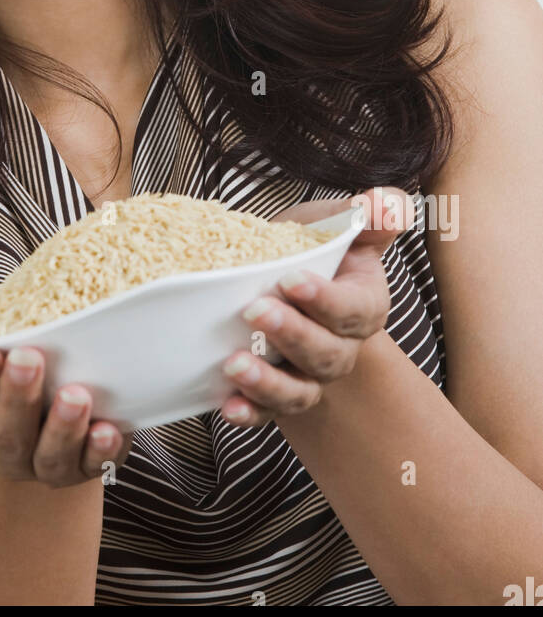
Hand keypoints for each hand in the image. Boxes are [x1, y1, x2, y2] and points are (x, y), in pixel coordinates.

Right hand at [0, 302, 133, 486]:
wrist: (35, 380)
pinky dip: (102, 452)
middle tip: (30, 357)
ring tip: (75, 394)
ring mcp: (42, 462)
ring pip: (49, 460)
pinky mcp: (85, 462)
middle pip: (6, 438)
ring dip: (62, 429)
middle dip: (18, 399)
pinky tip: (111, 429)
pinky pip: (93, 467)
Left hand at [219, 185, 414, 427]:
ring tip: (235, 364)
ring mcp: (308, 376)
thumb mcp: (334, 223)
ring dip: (268, 383)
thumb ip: (366, 214)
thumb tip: (389, 204)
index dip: (325, 299)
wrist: (282, 280)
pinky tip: (227, 405)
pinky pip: (267, 412)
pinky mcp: (275, 394)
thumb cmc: (311, 248)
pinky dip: (250, 412)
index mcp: (362, 305)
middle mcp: (341, 348)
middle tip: (255, 311)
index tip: (291, 280)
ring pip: (299, 391)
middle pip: (325, 353)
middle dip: (292, 335)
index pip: (352, 309)